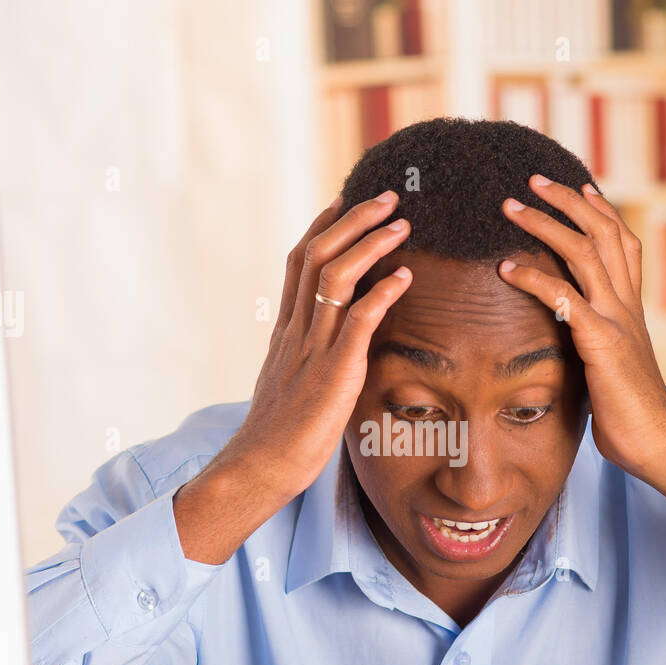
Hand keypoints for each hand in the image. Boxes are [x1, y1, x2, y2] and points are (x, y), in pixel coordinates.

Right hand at [221, 190, 412, 502]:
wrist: (260, 468)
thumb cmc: (279, 438)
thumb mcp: (291, 387)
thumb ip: (308, 362)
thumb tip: (328, 355)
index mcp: (286, 331)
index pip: (300, 263)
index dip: (323, 227)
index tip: (346, 200)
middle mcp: (296, 330)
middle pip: (317, 255)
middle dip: (353, 219)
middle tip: (388, 196)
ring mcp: (313, 348)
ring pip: (336, 276)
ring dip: (371, 244)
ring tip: (402, 223)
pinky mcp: (333, 372)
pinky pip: (359, 321)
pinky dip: (383, 292)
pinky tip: (405, 275)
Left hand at [498, 176, 665, 475]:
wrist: (657, 443)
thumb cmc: (629, 412)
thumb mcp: (612, 365)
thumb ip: (595, 341)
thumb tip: (571, 336)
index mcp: (632, 308)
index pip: (622, 243)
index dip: (601, 212)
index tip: (578, 188)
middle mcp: (627, 305)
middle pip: (601, 233)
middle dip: (566, 202)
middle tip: (531, 181)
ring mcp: (617, 321)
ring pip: (583, 253)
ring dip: (544, 225)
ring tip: (509, 208)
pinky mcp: (602, 343)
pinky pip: (565, 299)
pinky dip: (534, 278)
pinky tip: (506, 269)